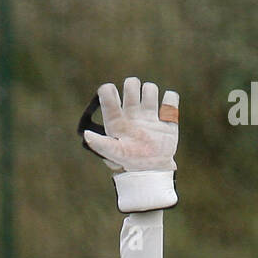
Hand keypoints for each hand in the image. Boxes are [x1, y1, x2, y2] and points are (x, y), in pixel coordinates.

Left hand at [80, 78, 178, 210]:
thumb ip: (100, 144)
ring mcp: (150, 114)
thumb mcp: (113, 154)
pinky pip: (171, 99)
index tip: (112, 96)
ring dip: (150, 93)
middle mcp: (132, 113)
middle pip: (131, 84)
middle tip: (134, 104)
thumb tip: (87, 135)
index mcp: (117, 119)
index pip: (108, 93)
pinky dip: (170, 102)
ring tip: (151, 112)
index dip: (109, 91)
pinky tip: (165, 115)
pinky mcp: (167, 119)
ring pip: (150, 88)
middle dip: (132, 87)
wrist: (152, 174)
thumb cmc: (129, 164)